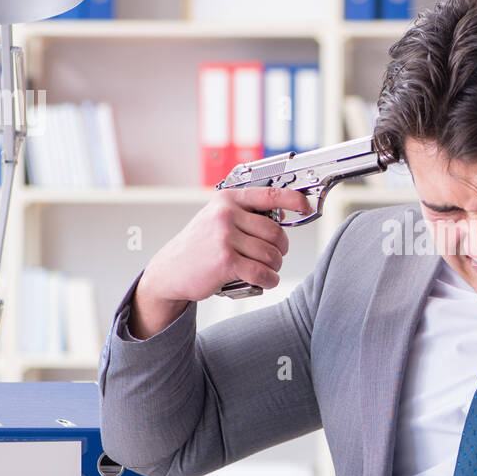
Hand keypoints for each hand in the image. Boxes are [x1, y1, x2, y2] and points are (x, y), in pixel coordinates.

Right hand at [138, 186, 313, 302]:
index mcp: (227, 200)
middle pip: (275, 232)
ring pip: (271, 254)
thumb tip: (282, 215)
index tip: (305, 207)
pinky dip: (270, 279)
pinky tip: (266, 280)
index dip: (293, 200)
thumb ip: (245, 214)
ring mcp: (225, 237)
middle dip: (281, 248)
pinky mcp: (226, 261)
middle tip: (276, 256)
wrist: (170, 270)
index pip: (269, 195)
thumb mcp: (216, 219)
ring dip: (275, 267)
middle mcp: (226, 215)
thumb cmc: (199, 246)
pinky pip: (262, 272)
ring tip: (267, 270)